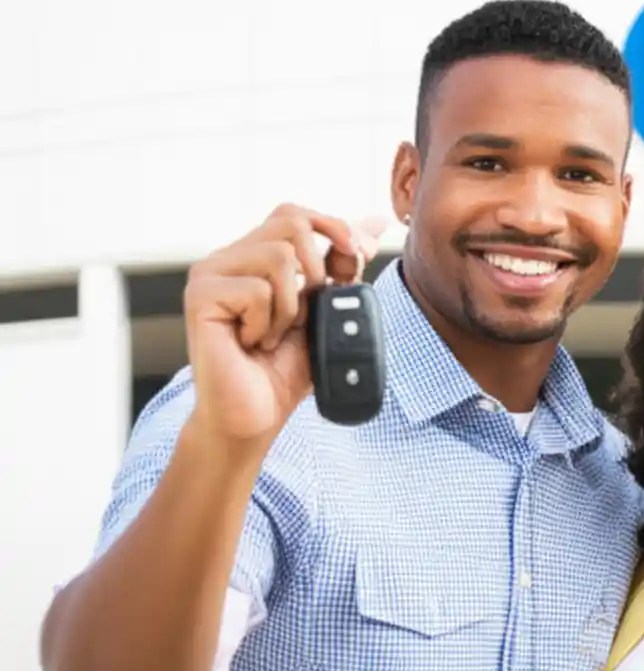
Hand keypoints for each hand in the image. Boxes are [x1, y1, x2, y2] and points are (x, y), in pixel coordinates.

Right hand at [184, 204, 384, 443]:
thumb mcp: (325, 309)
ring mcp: (209, 274)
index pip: (295, 214)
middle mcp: (227, 258)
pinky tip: (252, 344)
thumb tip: (374, 225)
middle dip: (317, 270)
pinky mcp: (200, 296)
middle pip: (290, 223)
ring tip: (272, 335)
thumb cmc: (283, 369)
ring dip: (291, 306)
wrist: (254, 416)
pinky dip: (268, 323)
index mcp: (253, 256)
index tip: (360, 256)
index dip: (333, 227)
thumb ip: (341, 266)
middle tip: (305, 313)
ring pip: (279, 257)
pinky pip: (258, 290)